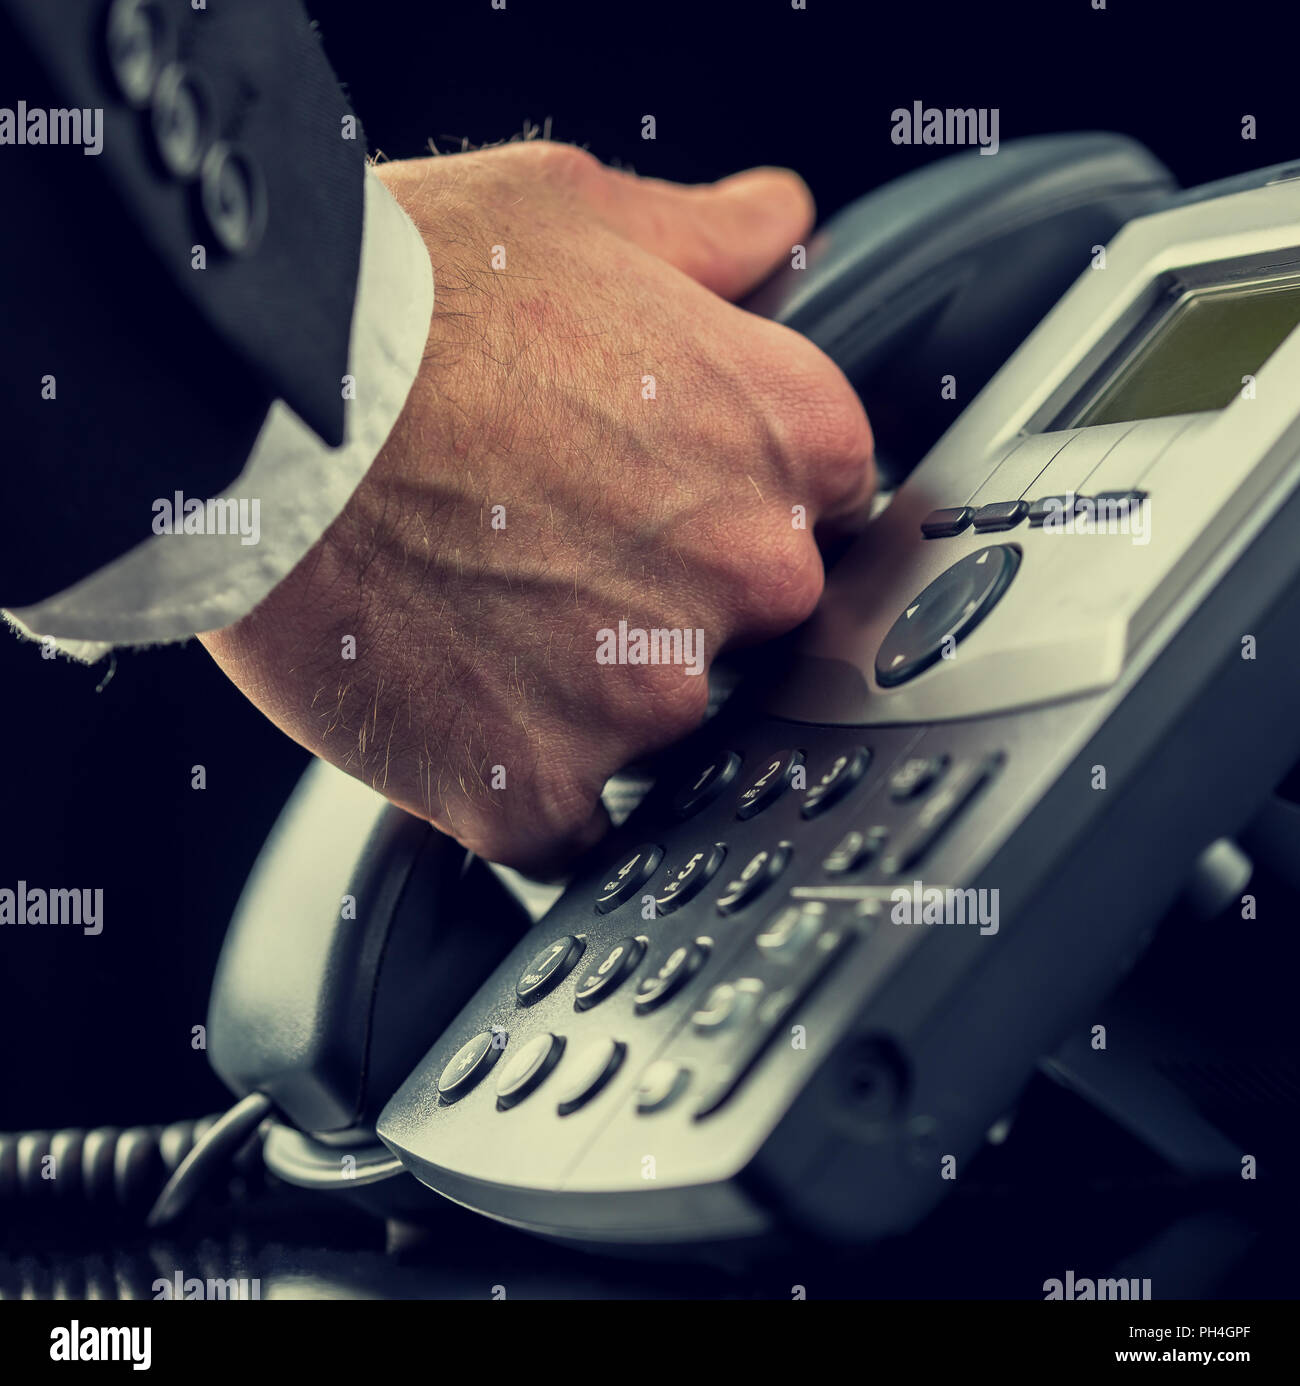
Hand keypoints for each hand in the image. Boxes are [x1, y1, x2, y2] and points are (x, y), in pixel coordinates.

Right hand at [199, 142, 872, 874]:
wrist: (244, 407)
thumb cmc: (400, 301)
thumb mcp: (573, 211)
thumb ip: (705, 236)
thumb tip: (773, 224)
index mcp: (783, 433)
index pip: (826, 511)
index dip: (739, 511)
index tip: (676, 512)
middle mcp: (748, 570)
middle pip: (751, 634)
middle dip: (670, 610)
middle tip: (558, 563)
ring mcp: (647, 692)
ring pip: (655, 730)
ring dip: (586, 700)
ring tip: (482, 624)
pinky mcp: (537, 782)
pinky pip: (561, 826)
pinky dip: (517, 788)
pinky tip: (457, 715)